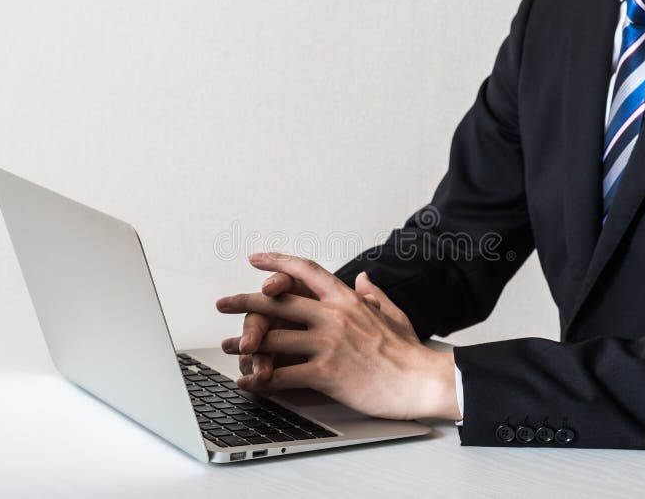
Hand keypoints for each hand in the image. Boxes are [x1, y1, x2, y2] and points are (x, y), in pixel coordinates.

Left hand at [217, 253, 460, 420]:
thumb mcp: (393, 314)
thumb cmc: (408, 352)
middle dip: (244, 302)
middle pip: (278, 302)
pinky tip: (248, 383)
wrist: (421, 381)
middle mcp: (334, 316)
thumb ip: (374, 295)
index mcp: (347, 300)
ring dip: (246, 345)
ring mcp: (329, 343)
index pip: (306, 271)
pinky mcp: (327, 373)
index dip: (277, 263)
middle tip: (223, 303)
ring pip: (274, 338)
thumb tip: (364, 279)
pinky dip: (260, 380)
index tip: (256, 260)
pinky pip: (283, 375)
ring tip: (229, 349)